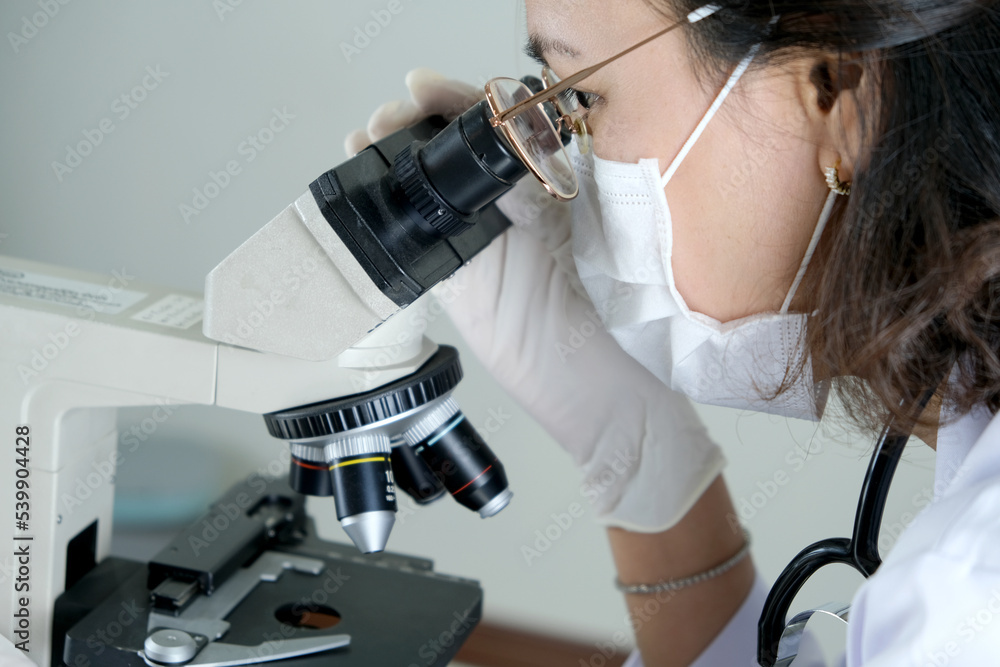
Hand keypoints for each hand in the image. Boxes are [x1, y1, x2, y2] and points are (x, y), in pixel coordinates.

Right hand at [347, 70, 723, 530]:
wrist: (614, 396)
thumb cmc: (630, 321)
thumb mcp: (600, 237)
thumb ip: (554, 191)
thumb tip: (507, 141)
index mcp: (554, 187)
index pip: (497, 124)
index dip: (456, 100)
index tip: (425, 91)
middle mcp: (514, 209)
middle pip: (451, 148)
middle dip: (413, 123)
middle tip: (389, 119)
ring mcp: (482, 246)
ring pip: (426, 188)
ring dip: (391, 160)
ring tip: (366, 143)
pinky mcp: (458, 285)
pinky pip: (415, 241)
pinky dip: (385, 215)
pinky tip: (362, 189)